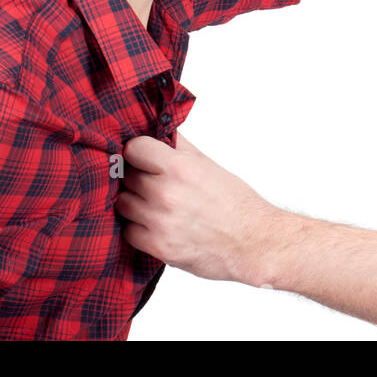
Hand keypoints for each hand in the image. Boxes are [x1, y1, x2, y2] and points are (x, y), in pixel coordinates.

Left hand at [115, 132, 271, 283]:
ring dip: (136, 204)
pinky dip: (139, 229)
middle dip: (140, 179)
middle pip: (127, 177)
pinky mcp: (158, 246)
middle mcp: (166, 193)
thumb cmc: (234, 203)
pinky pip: (128, 231)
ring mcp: (159, 221)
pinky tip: (157, 226)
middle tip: (156, 185)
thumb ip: (179, 147)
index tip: (143, 158)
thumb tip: (157, 130)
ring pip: (123, 203)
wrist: (252, 241)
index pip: (133, 148)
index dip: (138, 152)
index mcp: (180, 167)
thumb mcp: (207, 165)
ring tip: (157, 207)